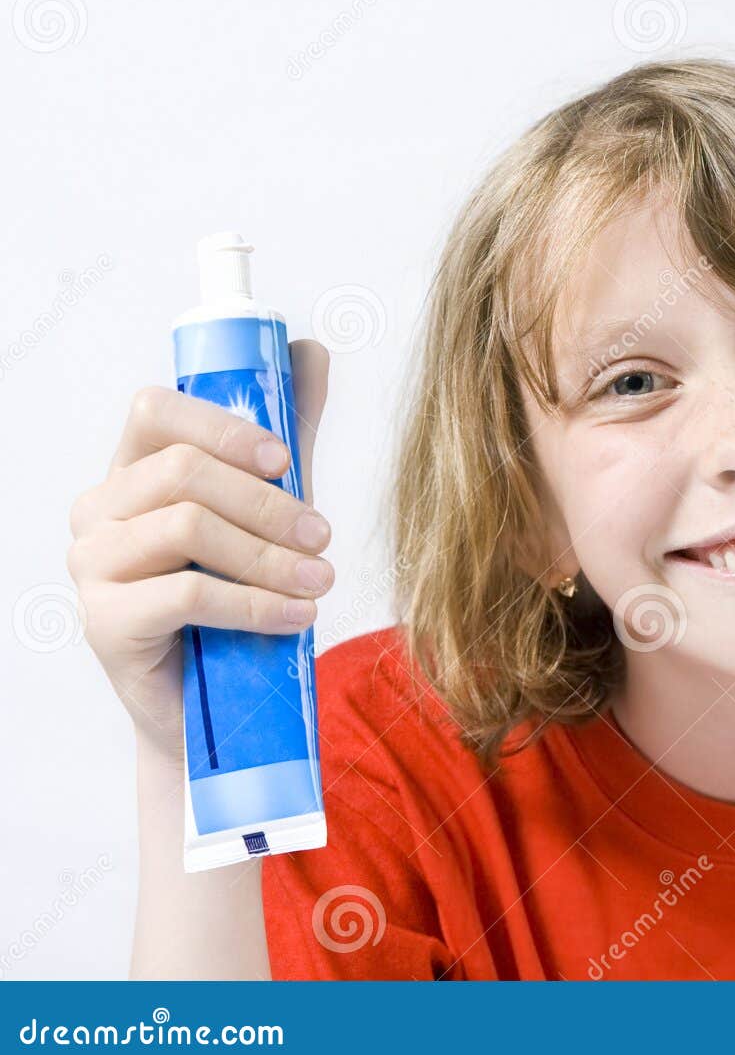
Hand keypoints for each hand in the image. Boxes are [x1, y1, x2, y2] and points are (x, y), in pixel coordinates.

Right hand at [67, 341, 332, 764]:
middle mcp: (99, 510)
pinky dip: (256, 603)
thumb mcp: (267, 506)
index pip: (155, 410)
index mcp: (131, 470)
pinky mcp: (104, 621)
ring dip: (269, 555)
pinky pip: (189, 593)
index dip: (223, 426)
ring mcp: (91, 565)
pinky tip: (297, 615)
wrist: (209, 704)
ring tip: (321, 581)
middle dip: (268, 502)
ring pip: (187, 528)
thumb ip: (286, 432)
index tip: (285, 459)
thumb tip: (309, 350)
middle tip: (323, 536)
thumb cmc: (236, 593)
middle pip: (183, 472)